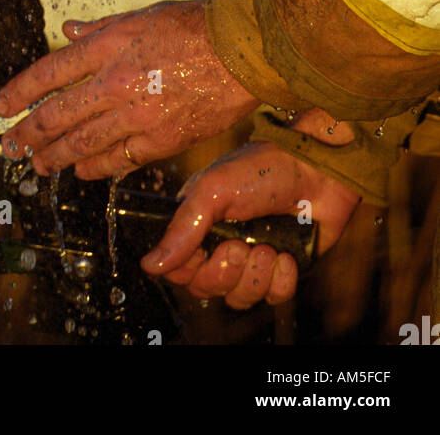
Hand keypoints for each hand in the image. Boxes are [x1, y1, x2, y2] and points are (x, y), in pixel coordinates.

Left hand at [0, 1, 258, 176]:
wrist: (242, 50)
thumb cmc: (194, 26)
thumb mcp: (139, 16)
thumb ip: (99, 29)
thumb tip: (68, 32)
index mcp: (108, 46)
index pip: (49, 73)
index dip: (19, 93)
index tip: (2, 107)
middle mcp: (116, 81)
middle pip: (58, 115)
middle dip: (28, 134)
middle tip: (10, 147)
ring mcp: (138, 114)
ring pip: (84, 143)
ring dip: (56, 157)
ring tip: (38, 165)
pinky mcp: (162, 138)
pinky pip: (120, 159)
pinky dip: (96, 167)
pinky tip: (81, 171)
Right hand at [141, 113, 360, 308]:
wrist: (318, 170)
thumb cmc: (263, 169)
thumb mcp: (214, 191)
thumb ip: (182, 228)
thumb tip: (148, 265)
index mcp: (198, 223)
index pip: (178, 269)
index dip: (191, 269)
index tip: (211, 248)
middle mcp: (221, 243)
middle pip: (207, 287)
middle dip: (227, 270)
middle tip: (242, 245)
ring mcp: (252, 257)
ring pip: (240, 297)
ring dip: (256, 276)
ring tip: (269, 248)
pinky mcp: (282, 268)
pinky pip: (273, 298)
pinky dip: (282, 280)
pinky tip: (287, 255)